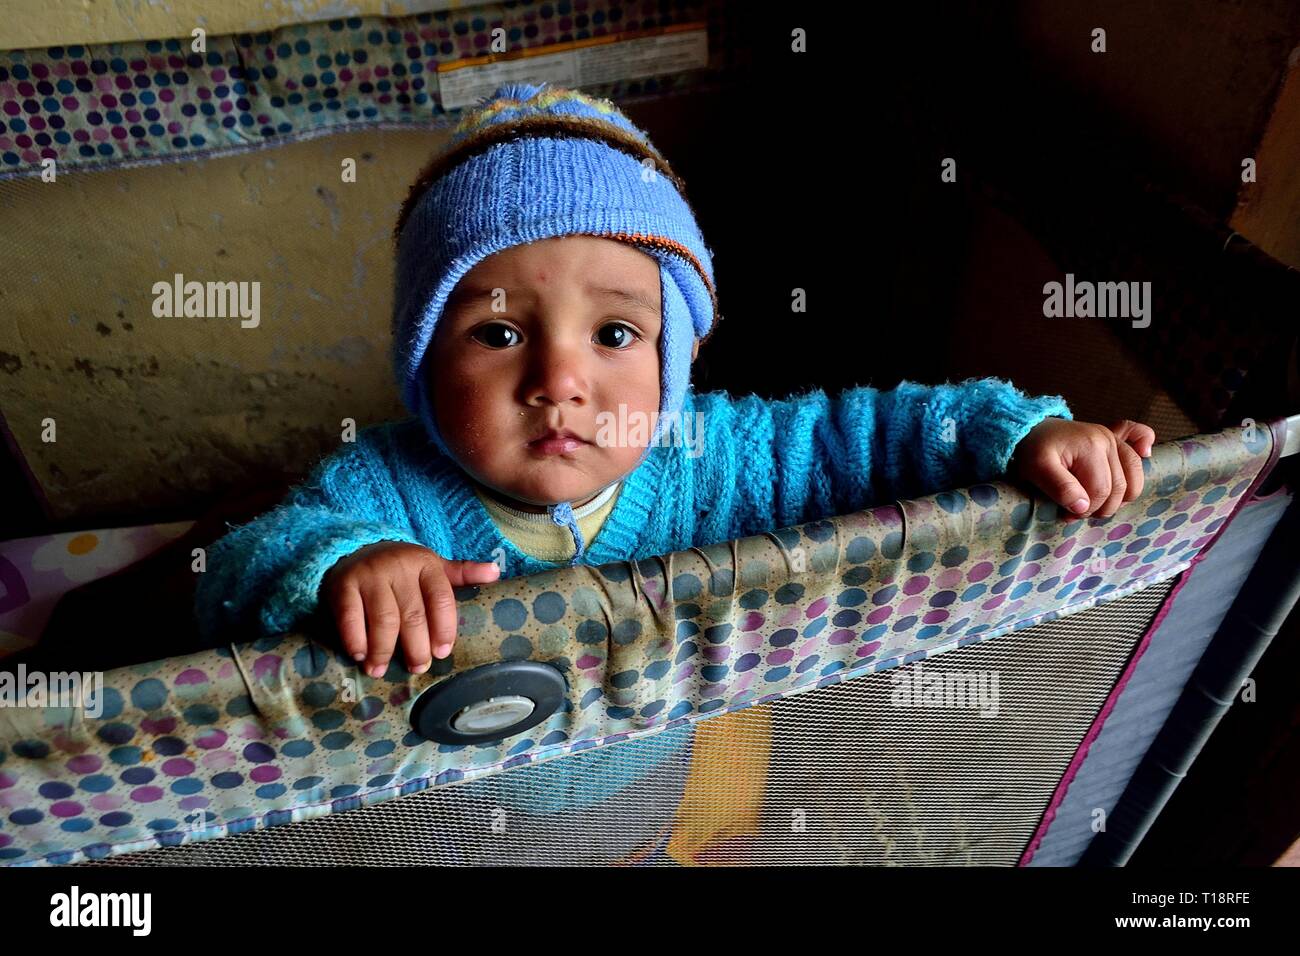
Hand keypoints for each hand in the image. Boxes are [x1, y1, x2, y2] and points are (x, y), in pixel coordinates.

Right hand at [321, 542, 500, 676]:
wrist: (356, 548)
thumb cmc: (402, 568)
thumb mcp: (432, 566)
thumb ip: (462, 573)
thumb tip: (496, 573)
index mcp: (426, 564)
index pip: (441, 599)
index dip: (444, 629)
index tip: (442, 652)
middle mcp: (399, 567)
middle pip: (412, 615)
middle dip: (416, 647)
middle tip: (416, 668)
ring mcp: (371, 575)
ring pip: (383, 619)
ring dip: (383, 650)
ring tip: (380, 670)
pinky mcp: (344, 585)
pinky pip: (350, 617)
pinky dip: (355, 639)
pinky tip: (359, 655)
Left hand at [1010, 418, 1155, 518]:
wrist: (1028, 430)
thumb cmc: (1033, 450)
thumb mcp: (1036, 470)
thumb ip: (1061, 489)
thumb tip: (1084, 507)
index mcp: (1091, 447)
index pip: (1101, 491)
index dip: (1086, 509)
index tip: (1067, 514)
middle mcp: (1107, 440)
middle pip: (1120, 488)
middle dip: (1100, 507)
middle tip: (1077, 512)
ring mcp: (1112, 438)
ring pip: (1133, 476)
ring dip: (1120, 496)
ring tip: (1096, 502)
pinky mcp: (1113, 436)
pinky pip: (1139, 433)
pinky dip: (1144, 442)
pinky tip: (1144, 452)